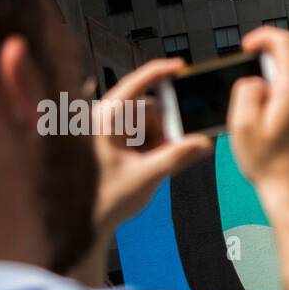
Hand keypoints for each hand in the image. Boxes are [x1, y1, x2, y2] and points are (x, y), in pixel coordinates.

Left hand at [91, 59, 212, 234]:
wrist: (85, 223)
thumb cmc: (104, 200)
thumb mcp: (146, 177)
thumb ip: (176, 158)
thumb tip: (203, 144)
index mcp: (107, 120)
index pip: (136, 84)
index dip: (160, 72)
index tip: (180, 66)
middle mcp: (105, 120)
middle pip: (149, 109)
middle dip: (163, 130)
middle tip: (164, 154)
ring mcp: (108, 131)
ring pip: (147, 124)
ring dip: (157, 142)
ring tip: (148, 166)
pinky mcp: (112, 143)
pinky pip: (140, 136)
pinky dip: (150, 149)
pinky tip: (143, 167)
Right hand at [228, 27, 288, 191]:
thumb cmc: (269, 164)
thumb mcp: (241, 124)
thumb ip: (246, 90)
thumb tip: (256, 80)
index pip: (284, 42)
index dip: (262, 38)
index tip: (248, 48)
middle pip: (281, 70)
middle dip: (260, 84)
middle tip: (250, 117)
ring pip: (285, 90)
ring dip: (269, 102)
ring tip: (262, 133)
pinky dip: (279, 112)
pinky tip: (274, 137)